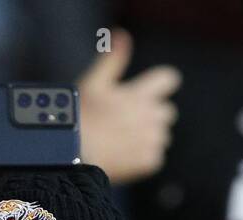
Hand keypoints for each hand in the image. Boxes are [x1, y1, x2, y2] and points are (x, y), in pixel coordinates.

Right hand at [77, 28, 179, 184]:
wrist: (74, 156)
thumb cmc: (81, 117)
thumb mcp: (93, 83)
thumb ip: (113, 60)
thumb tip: (123, 35)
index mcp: (140, 93)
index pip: (168, 79)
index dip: (162, 83)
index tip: (151, 91)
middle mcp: (151, 115)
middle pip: (167, 111)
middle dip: (152, 114)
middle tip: (127, 121)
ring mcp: (152, 139)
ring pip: (162, 135)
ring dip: (148, 136)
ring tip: (123, 140)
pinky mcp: (150, 161)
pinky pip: (155, 157)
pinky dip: (143, 157)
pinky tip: (125, 156)